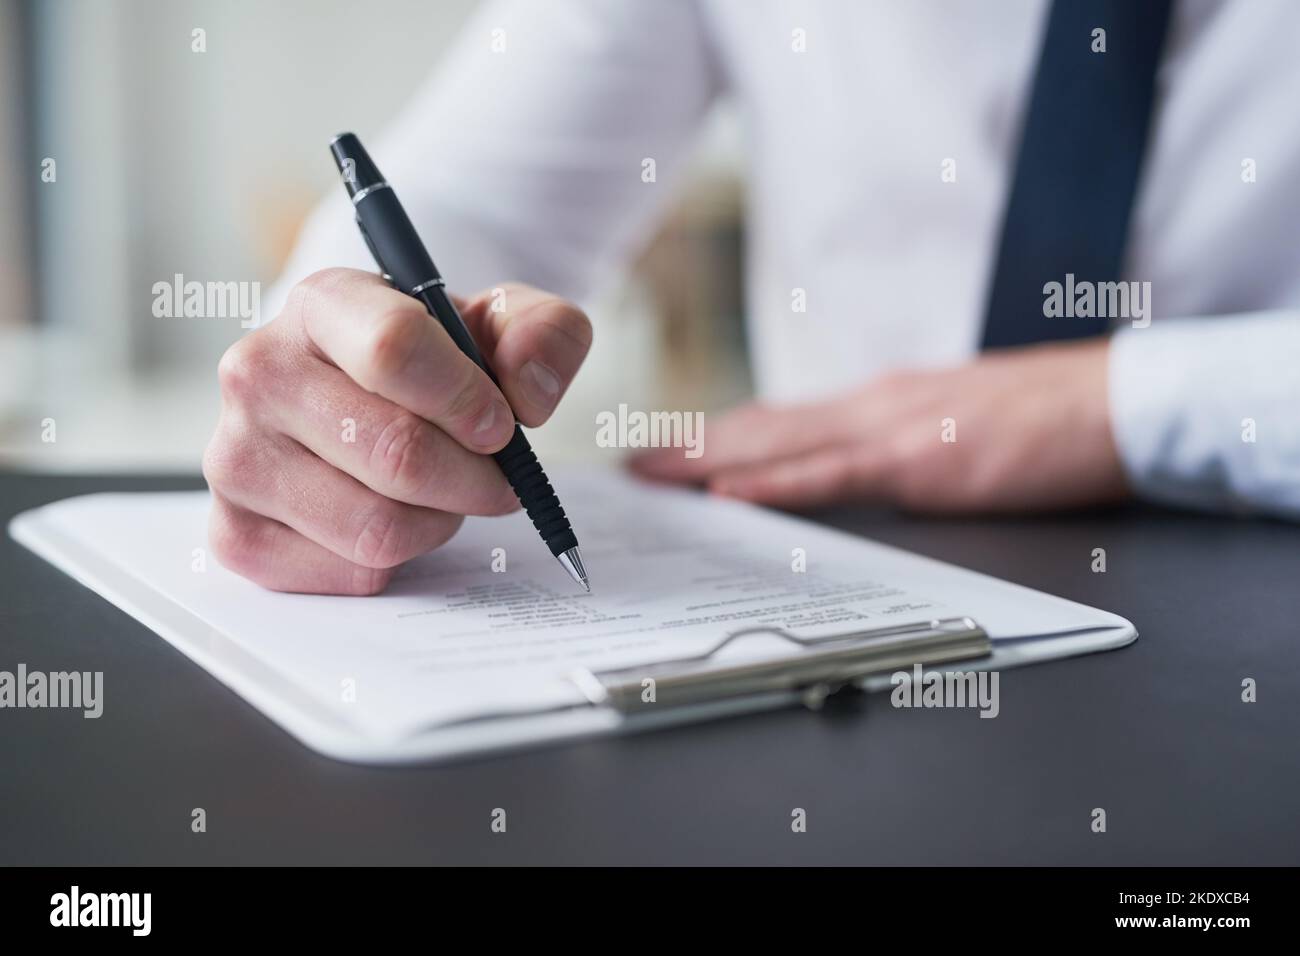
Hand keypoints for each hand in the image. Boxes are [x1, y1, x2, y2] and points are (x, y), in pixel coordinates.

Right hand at [203, 268, 591, 593]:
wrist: (363, 402)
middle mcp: (259, 372)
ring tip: (440, 496)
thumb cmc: (433, 363)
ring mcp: (234, 455)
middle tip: (493, 478)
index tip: (501, 427)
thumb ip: (541, 333)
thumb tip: (528, 392)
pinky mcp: (234, 531)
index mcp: (323, 304)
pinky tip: (393, 520)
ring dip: (436, 523)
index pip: (394, 349)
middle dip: (471, 477)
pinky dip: (396, 562)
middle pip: (396, 451)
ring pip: (376, 525)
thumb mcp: (500, 325)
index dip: (466, 399)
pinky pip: (348, 573)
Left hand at [629, 339, 1128, 512]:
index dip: (721, 434)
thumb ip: (902, 444)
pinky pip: (830, 474)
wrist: (1116, 404)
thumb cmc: (1045, 419)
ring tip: (652, 473)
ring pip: (779, 442)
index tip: (671, 446)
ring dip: (708, 458)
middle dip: (692, 444)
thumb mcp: (956, 426)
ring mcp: (891, 429)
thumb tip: (858, 465)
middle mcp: (872, 407)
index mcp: (880, 405)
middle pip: (762, 426)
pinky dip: (774, 482)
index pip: (783, 421)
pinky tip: (729, 492)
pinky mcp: (919, 459)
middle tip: (632, 461)